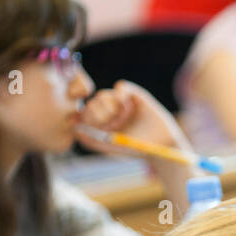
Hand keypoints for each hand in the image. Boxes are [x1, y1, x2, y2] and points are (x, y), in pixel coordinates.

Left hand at [75, 79, 190, 156]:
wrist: (162, 142)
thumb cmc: (137, 148)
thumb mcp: (112, 148)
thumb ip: (92, 141)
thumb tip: (74, 130)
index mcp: (102, 126)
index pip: (85, 115)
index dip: (87, 118)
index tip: (96, 125)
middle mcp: (108, 113)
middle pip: (91, 104)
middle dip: (98, 112)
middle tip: (111, 122)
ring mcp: (119, 103)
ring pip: (102, 95)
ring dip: (109, 105)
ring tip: (121, 116)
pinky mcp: (133, 94)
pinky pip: (120, 87)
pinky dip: (120, 94)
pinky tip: (127, 105)